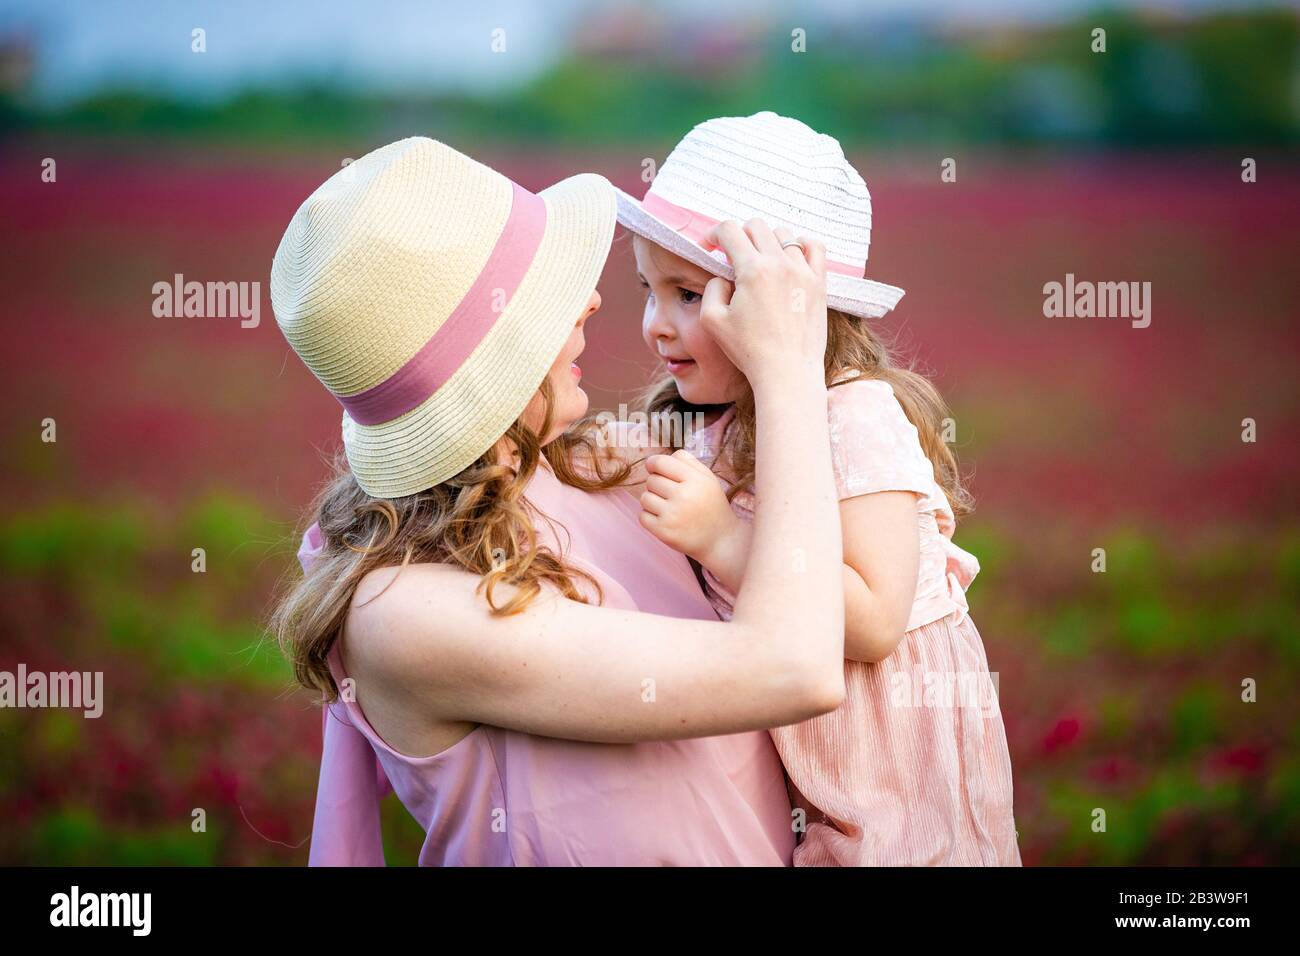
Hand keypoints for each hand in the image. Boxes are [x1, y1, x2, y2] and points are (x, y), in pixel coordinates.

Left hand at [638, 449, 742, 565]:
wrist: (720, 540)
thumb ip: (688, 462)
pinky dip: (649, 517)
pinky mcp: (664, 531)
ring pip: (645, 497)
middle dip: (656, 485)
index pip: (661, 462)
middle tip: (670, 495)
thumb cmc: (711, 505)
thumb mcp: (708, 479)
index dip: (652, 463)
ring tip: (668, 507)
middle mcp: (684, 496)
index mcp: (695, 479)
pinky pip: (642, 516)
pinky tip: (665, 519)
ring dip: (652, 501)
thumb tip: (661, 458)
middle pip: (651, 480)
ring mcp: (673, 515)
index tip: (653, 468)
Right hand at [699, 219, 827, 386]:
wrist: (787, 372)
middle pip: (756, 226)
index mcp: (752, 270)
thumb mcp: (712, 321)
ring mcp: (803, 271)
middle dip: (739, 235)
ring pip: (783, 234)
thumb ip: (712, 288)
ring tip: (761, 261)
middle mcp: (780, 264)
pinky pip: (814, 246)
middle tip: (733, 255)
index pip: (730, 230)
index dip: (714, 234)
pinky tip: (791, 257)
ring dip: (767, 241)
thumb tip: (725, 275)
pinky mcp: (819, 282)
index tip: (711, 246)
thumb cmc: (748, 351)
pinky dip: (801, 243)